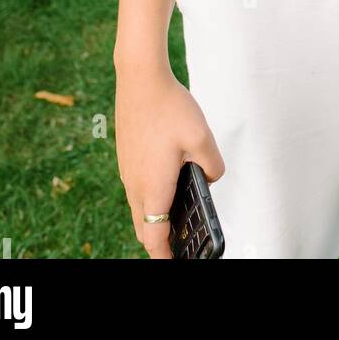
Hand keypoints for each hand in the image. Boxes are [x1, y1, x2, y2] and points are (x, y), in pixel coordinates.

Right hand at [115, 59, 224, 259]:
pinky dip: (150, 196)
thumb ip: (212, 166)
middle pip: (145, 227)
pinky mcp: (126, 157)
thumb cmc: (169, 107)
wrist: (139, 78)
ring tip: (178, 214)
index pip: (154, 237)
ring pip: (140, 206)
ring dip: (155, 216)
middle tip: (181, 244)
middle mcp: (135, 184)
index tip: (176, 261)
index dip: (165, 255)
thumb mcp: (202, 137)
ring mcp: (127, 171)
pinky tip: (169, 180)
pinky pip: (137, 187)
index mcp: (153, 188)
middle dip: (161, 240)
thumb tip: (210, 178)